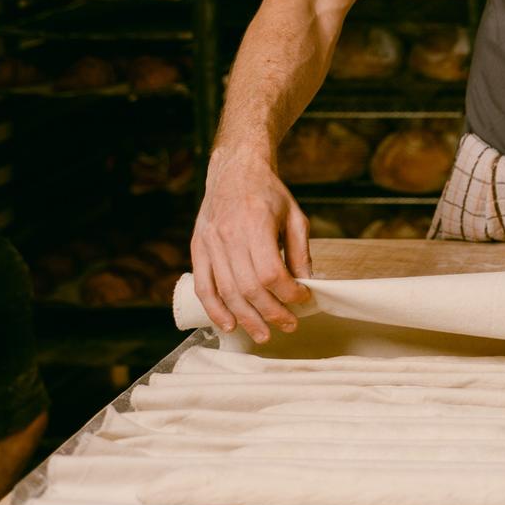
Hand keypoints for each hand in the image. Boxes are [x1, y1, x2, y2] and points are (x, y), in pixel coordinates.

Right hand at [190, 150, 313, 341]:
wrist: (235, 169)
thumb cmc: (269, 193)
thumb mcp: (294, 216)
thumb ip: (299, 251)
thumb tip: (307, 284)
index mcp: (256, 224)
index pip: (271, 272)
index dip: (288, 292)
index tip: (303, 299)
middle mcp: (229, 236)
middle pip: (249, 288)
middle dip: (271, 313)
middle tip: (289, 325)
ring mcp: (210, 244)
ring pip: (227, 292)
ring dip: (246, 318)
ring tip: (263, 334)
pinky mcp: (198, 249)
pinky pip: (203, 286)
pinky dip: (214, 310)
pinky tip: (228, 325)